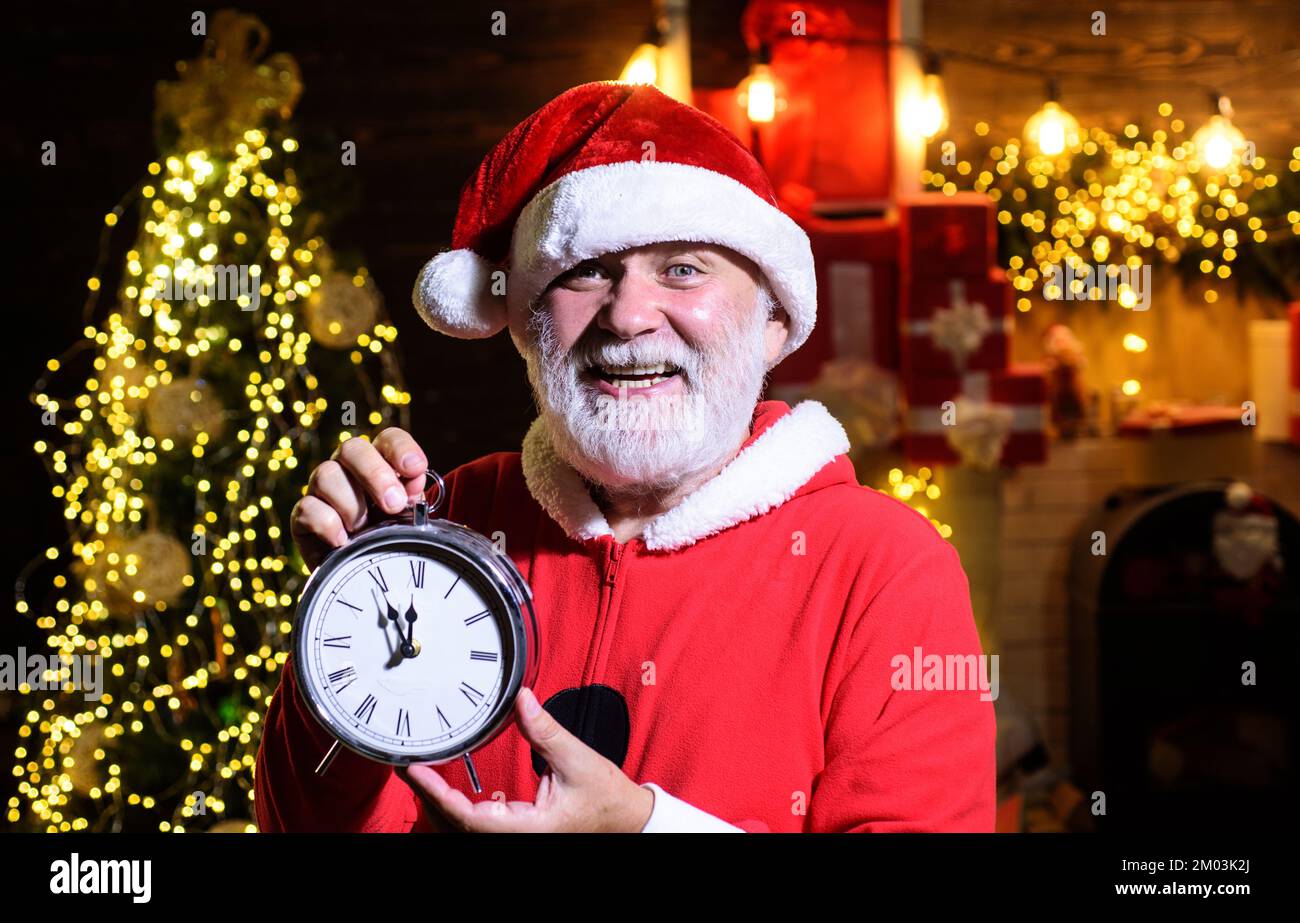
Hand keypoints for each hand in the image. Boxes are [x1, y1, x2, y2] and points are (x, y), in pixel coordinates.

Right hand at [290, 427, 428, 571]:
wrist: (364, 571)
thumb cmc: (389, 537)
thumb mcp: (409, 518)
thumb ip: (414, 497)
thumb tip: (415, 479)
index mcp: (379, 462)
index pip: (388, 439)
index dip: (401, 449)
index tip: (416, 469)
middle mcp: (347, 469)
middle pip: (352, 448)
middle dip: (375, 474)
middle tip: (394, 504)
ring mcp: (322, 490)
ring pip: (326, 475)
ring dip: (352, 505)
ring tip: (364, 528)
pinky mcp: (303, 516)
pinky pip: (308, 508)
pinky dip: (328, 525)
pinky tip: (343, 541)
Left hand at [397, 688, 655, 832]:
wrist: (625, 821)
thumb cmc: (606, 798)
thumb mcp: (578, 760)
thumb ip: (545, 731)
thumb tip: (521, 700)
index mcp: (527, 828)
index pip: (469, 817)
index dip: (437, 794)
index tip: (416, 770)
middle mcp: (515, 838)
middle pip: (455, 827)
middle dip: (428, 797)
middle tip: (408, 765)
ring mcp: (513, 839)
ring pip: (461, 831)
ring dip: (438, 805)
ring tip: (420, 774)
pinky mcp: (514, 833)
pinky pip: (474, 827)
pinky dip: (454, 810)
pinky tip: (444, 790)